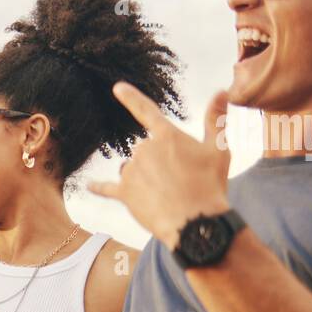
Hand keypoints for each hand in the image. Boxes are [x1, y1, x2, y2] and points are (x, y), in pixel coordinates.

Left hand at [89, 83, 231, 249]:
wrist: (194, 223)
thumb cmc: (210, 185)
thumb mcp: (219, 149)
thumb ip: (215, 119)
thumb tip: (221, 90)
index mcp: (167, 135)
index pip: (146, 110)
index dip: (131, 98)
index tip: (117, 87)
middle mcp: (144, 149)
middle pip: (145, 150)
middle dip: (158, 162)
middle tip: (179, 181)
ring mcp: (132, 171)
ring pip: (132, 168)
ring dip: (143, 177)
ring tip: (164, 193)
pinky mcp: (124, 193)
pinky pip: (107, 188)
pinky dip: (99, 187)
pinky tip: (89, 186)